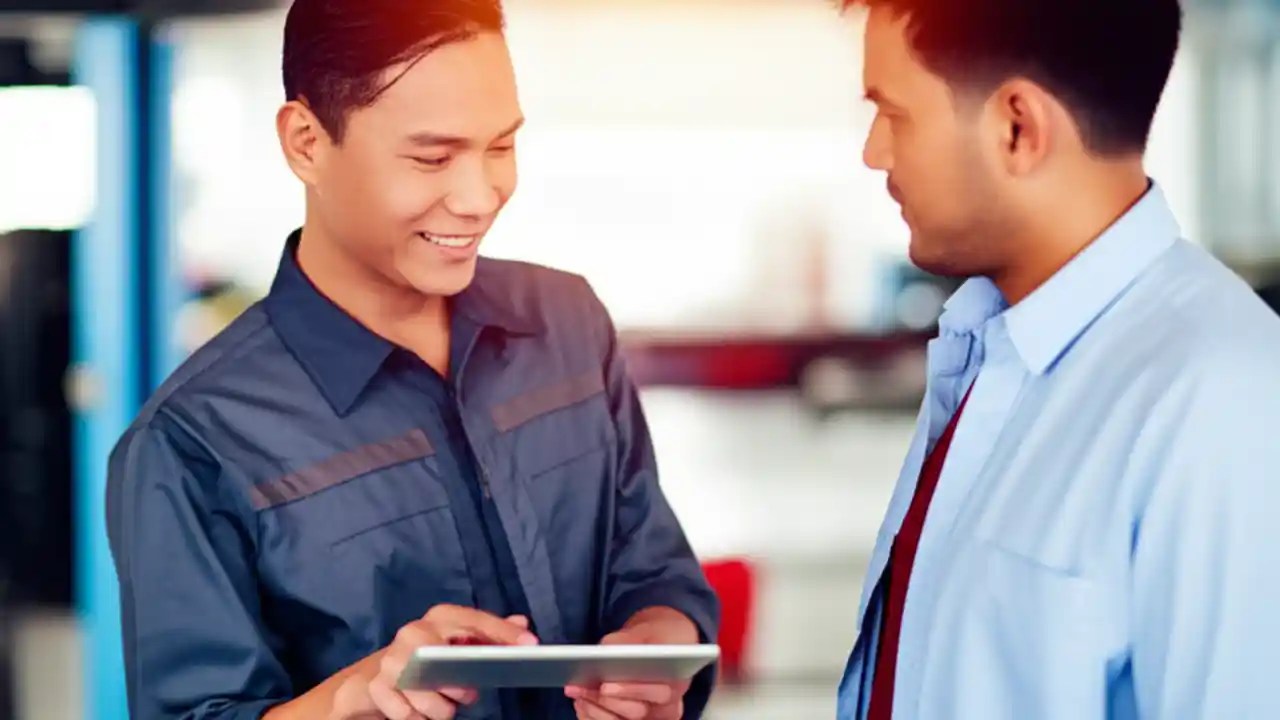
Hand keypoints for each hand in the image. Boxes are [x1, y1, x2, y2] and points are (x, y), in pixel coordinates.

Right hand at [328, 606, 537, 719]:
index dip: (504, 632)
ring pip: (431, 697)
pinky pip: (408, 715)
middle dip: (461, 687)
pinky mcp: (376, 686)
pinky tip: (420, 713)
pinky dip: (419, 719)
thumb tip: (523, 622)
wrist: (373, 675)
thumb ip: (489, 634)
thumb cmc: (428, 658)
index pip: (477, 620)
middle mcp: (414, 632)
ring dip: (442, 709)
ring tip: (443, 706)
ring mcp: (391, 659)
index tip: (531, 645)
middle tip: (468, 694)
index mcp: (440, 617)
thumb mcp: (458, 642)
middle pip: (449, 661)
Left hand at [566, 607, 698, 719]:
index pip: (657, 692)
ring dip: (594, 709)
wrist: (662, 646)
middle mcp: (667, 707)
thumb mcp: (649, 630)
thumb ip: (629, 639)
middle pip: (636, 711)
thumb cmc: (657, 638)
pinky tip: (580, 702)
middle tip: (580, 690)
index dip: (630, 691)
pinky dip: (592, 716)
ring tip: (576, 693)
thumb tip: (607, 649)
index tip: (605, 686)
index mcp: (676, 682)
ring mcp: (650, 717)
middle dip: (604, 701)